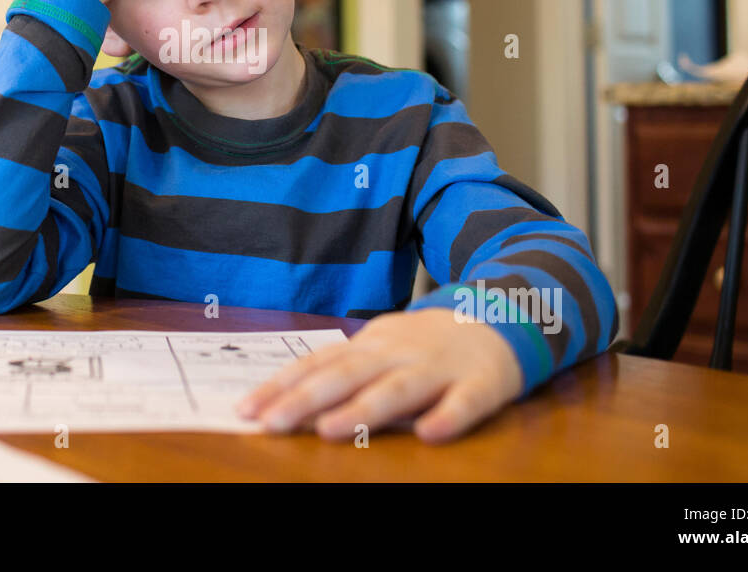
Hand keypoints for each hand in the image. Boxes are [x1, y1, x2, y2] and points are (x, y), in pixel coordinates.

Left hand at [236, 307, 524, 442]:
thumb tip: (287, 401)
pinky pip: (465, 401)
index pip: (319, 364)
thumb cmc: (427, 344)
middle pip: (348, 374)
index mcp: (371, 345)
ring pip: (399, 388)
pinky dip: (448, 416)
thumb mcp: (381, 347)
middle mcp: (398, 352)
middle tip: (271, 423)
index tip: (246, 409)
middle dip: (306, 399)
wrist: (500, 314)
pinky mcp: (481, 383)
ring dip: (363, 409)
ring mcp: (440, 366)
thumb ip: (343, 371)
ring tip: (329, 430)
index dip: (282, 386)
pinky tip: (430, 434)